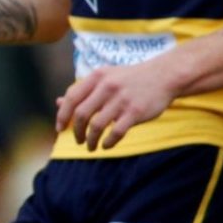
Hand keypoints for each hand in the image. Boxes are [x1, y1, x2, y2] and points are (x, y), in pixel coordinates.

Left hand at [55, 59, 175, 152]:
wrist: (164, 75)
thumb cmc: (130, 79)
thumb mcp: (104, 77)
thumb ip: (82, 90)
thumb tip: (58, 103)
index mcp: (97, 77)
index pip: (71, 98)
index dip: (62, 115)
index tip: (59, 128)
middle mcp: (107, 87)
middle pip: (81, 114)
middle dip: (76, 131)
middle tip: (78, 141)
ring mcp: (121, 100)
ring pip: (97, 126)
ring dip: (91, 140)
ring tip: (91, 147)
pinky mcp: (135, 112)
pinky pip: (115, 132)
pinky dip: (107, 142)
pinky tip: (106, 145)